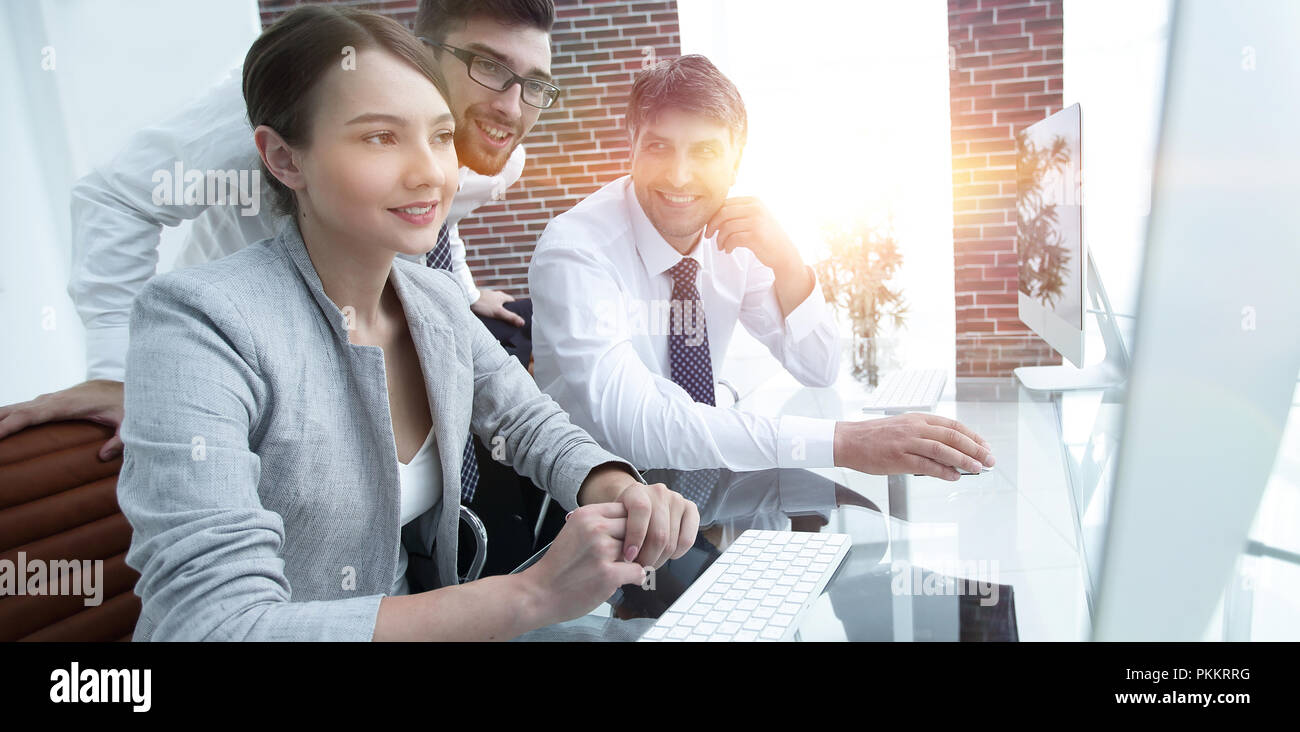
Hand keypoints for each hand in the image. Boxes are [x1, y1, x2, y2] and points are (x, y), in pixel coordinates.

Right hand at [0, 379, 124, 460]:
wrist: (134, 384)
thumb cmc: (131, 404)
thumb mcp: (130, 424)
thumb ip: (119, 441)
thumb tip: (101, 456)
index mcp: (68, 404)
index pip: (31, 414)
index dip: (9, 424)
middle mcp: (57, 398)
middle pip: (19, 409)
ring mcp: (56, 398)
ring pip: (21, 406)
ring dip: (2, 417)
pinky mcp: (59, 400)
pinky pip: (31, 407)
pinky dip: (14, 415)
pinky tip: (5, 423)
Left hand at [470, 289, 525, 327]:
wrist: (466, 298)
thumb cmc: (483, 304)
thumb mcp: (498, 312)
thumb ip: (510, 317)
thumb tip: (522, 322)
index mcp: (502, 296)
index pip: (512, 301)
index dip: (515, 308)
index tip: (515, 315)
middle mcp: (495, 295)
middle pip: (503, 303)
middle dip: (505, 310)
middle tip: (505, 319)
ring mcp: (487, 297)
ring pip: (495, 304)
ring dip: (496, 310)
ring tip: (495, 320)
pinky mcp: (480, 300)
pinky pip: (487, 305)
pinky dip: (488, 310)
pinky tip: (486, 316)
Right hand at [521, 503, 647, 625]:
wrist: (540, 593)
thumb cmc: (558, 566)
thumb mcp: (575, 531)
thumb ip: (599, 524)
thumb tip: (630, 523)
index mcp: (587, 515)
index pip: (626, 509)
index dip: (630, 525)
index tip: (625, 538)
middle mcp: (595, 528)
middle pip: (634, 528)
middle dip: (632, 543)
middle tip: (624, 556)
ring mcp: (602, 550)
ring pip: (637, 550)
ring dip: (632, 561)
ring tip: (619, 569)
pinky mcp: (608, 574)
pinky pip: (638, 571)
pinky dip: (635, 578)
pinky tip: (625, 580)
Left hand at [579, 465, 698, 567]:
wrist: (635, 506)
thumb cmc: (618, 520)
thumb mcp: (607, 521)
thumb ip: (606, 531)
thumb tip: (602, 550)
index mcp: (635, 491)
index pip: (639, 512)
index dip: (635, 538)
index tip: (627, 557)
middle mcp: (658, 491)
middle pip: (658, 532)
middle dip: (647, 557)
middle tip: (637, 569)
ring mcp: (676, 499)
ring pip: (671, 540)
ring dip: (659, 560)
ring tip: (647, 566)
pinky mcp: (690, 509)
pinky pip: (687, 539)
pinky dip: (676, 554)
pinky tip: (665, 557)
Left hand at [705, 197, 813, 314]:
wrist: (784, 253)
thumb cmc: (766, 236)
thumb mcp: (756, 217)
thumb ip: (739, 212)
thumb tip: (712, 213)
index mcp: (753, 201)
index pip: (725, 203)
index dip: (713, 215)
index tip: (710, 225)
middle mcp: (755, 208)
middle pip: (723, 213)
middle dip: (712, 225)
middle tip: (708, 235)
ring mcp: (756, 221)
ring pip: (726, 227)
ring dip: (719, 239)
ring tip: (721, 246)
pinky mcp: (755, 236)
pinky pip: (732, 239)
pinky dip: (727, 246)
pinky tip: (728, 250)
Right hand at [833, 413, 994, 480]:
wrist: (849, 441)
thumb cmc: (875, 436)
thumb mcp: (902, 427)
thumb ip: (924, 436)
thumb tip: (948, 453)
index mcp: (918, 418)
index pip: (952, 425)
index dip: (972, 436)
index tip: (985, 446)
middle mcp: (915, 428)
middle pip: (952, 436)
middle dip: (975, 448)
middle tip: (989, 459)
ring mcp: (907, 442)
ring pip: (943, 449)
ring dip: (963, 460)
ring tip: (977, 468)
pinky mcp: (899, 458)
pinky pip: (926, 466)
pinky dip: (943, 472)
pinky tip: (953, 476)